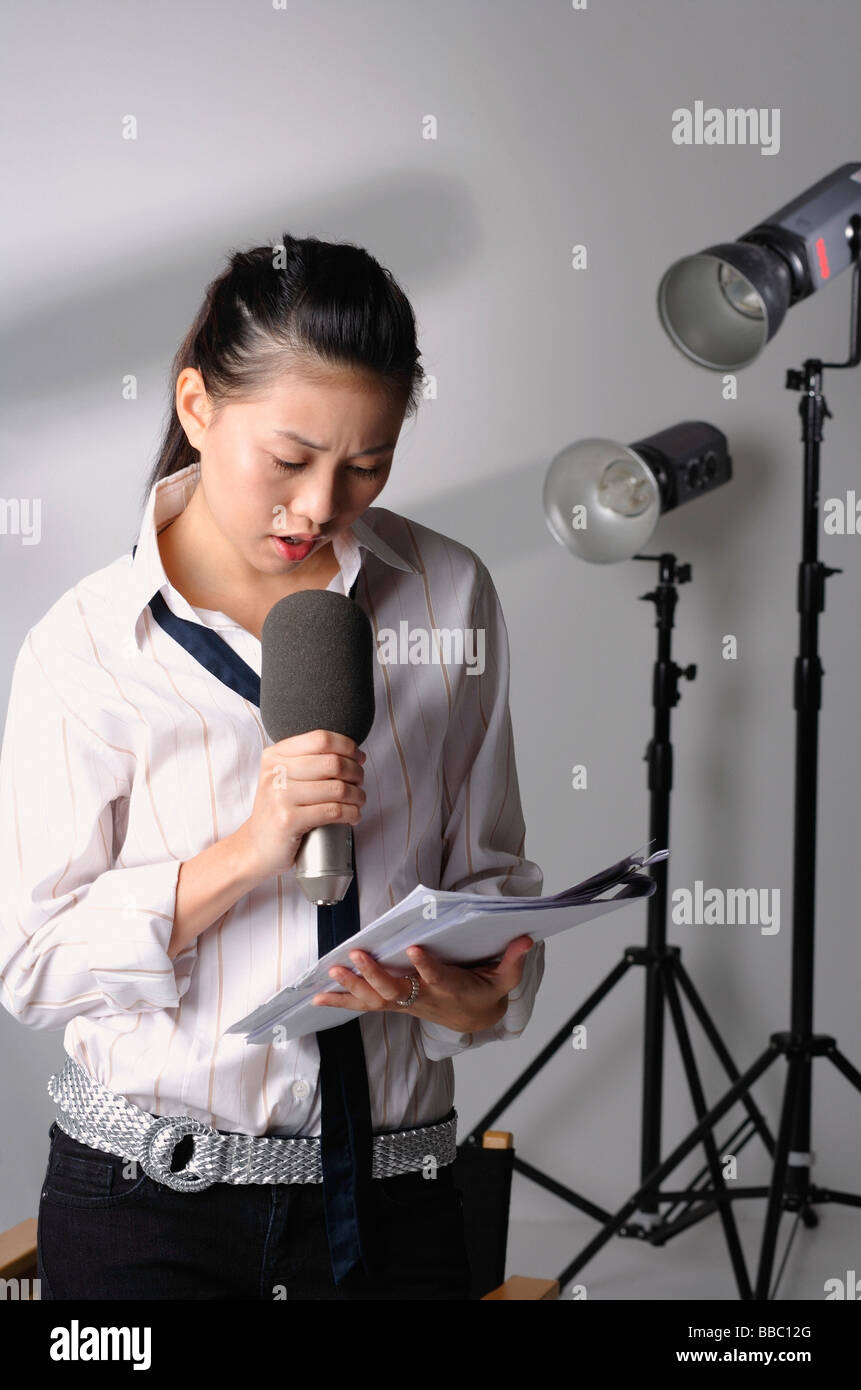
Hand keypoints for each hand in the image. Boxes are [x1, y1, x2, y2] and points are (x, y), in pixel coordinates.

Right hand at [237, 729, 365, 883]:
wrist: (256, 847)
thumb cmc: (279, 811)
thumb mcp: (285, 778)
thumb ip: (311, 762)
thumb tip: (356, 754)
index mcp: (275, 755)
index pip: (321, 738)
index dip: (347, 746)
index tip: (357, 758)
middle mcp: (275, 772)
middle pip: (333, 762)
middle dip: (356, 773)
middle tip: (359, 784)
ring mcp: (280, 796)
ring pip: (337, 788)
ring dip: (357, 796)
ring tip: (358, 802)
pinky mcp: (289, 820)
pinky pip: (333, 811)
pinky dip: (351, 814)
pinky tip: (353, 816)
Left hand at [311, 934, 535, 1032]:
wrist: (474, 1018)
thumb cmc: (486, 994)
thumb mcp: (505, 980)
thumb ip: (513, 961)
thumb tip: (525, 939)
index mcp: (451, 989)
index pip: (438, 978)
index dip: (427, 967)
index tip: (414, 949)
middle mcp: (424, 999)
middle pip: (397, 991)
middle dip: (375, 975)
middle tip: (356, 956)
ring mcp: (406, 1004)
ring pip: (376, 999)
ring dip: (352, 987)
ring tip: (332, 972)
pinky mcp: (394, 1004)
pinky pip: (364, 1006)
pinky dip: (341, 1002)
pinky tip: (317, 998)